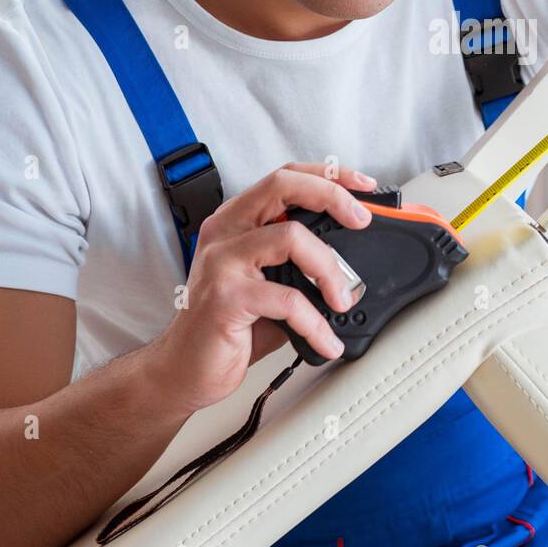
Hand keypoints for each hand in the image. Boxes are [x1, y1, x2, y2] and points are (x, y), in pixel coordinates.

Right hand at [147, 161, 378, 415]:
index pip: (284, 177)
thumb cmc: (229, 326)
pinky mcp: (224, 299)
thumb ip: (301, 264)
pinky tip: (326, 341)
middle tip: (361, 221)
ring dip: (330, 270)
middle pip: (282, 186)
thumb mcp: (270, 283)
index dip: (328, 175)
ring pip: (291, 238)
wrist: (183, 371)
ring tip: (343, 301)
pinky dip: (315, 322)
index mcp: (236, 221)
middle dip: (331, 196)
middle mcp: (224, 233)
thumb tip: (355, 263)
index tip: (364, 186)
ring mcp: (221, 263)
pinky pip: (287, 299)